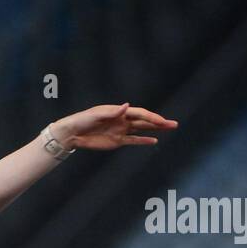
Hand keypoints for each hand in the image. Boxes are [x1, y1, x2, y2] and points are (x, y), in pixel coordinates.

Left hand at [51, 103, 176, 150]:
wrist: (73, 133)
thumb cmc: (83, 120)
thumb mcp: (96, 114)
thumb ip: (112, 111)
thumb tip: (127, 106)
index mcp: (119, 111)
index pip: (140, 113)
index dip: (151, 117)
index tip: (161, 121)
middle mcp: (123, 119)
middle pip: (144, 121)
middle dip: (159, 122)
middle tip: (173, 124)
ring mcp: (121, 130)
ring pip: (142, 130)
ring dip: (155, 130)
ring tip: (169, 129)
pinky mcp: (117, 141)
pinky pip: (133, 140)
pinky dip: (143, 140)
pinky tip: (154, 140)